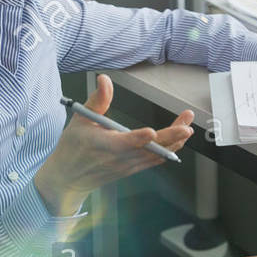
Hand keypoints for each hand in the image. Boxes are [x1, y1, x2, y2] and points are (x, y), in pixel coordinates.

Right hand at [35, 73, 193, 214]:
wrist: (69, 177)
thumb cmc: (73, 147)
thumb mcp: (81, 119)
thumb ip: (98, 99)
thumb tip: (105, 79)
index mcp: (105, 145)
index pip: (125, 143)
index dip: (139, 138)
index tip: (151, 132)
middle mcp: (120, 158)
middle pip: (150, 150)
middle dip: (170, 137)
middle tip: (186, 126)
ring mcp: (129, 166)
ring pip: (157, 156)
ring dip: (175, 142)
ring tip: (187, 126)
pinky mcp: (133, 169)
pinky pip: (155, 160)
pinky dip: (169, 150)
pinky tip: (179, 139)